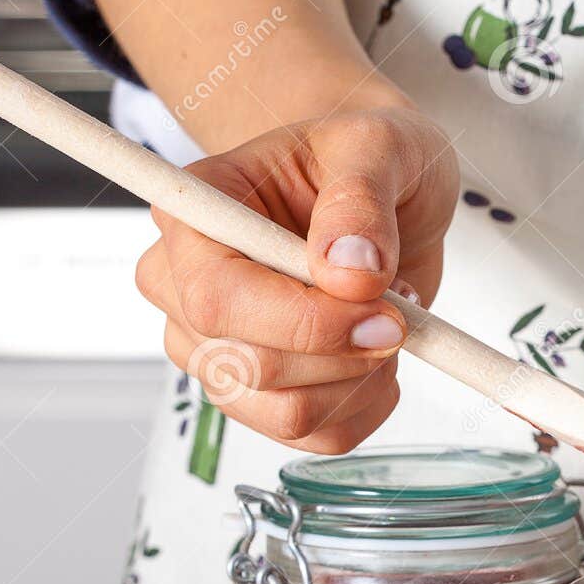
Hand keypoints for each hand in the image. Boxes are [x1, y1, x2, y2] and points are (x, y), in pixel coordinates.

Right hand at [135, 103, 459, 452]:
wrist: (384, 192)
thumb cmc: (364, 159)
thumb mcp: (376, 146)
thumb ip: (360, 199)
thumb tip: (351, 270)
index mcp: (194, 217)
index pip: (216, 299)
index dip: (303, 321)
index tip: (379, 306)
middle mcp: (186, 289)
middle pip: (249, 368)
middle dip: (346, 352)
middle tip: (398, 307)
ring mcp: (216, 350)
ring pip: (286, 414)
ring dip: (362, 380)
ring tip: (388, 320)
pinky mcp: (260, 396)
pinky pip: (318, 437)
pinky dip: (369, 404)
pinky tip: (379, 356)